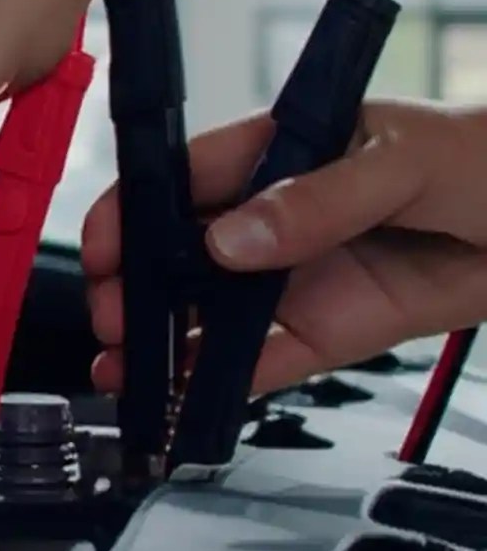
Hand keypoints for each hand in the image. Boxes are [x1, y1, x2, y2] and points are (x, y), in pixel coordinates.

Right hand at [83, 101, 486, 395]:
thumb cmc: (484, 160)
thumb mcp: (400, 162)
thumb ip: (316, 199)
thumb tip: (231, 240)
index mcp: (274, 153)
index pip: (180, 178)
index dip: (131, 211)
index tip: (101, 246)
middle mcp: (268, 219)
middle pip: (177, 254)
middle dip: (133, 287)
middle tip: (112, 318)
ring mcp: (289, 277)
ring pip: (205, 314)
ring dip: (160, 341)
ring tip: (125, 368)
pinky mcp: (319, 330)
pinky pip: (257, 360)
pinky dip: (216, 382)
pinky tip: (179, 396)